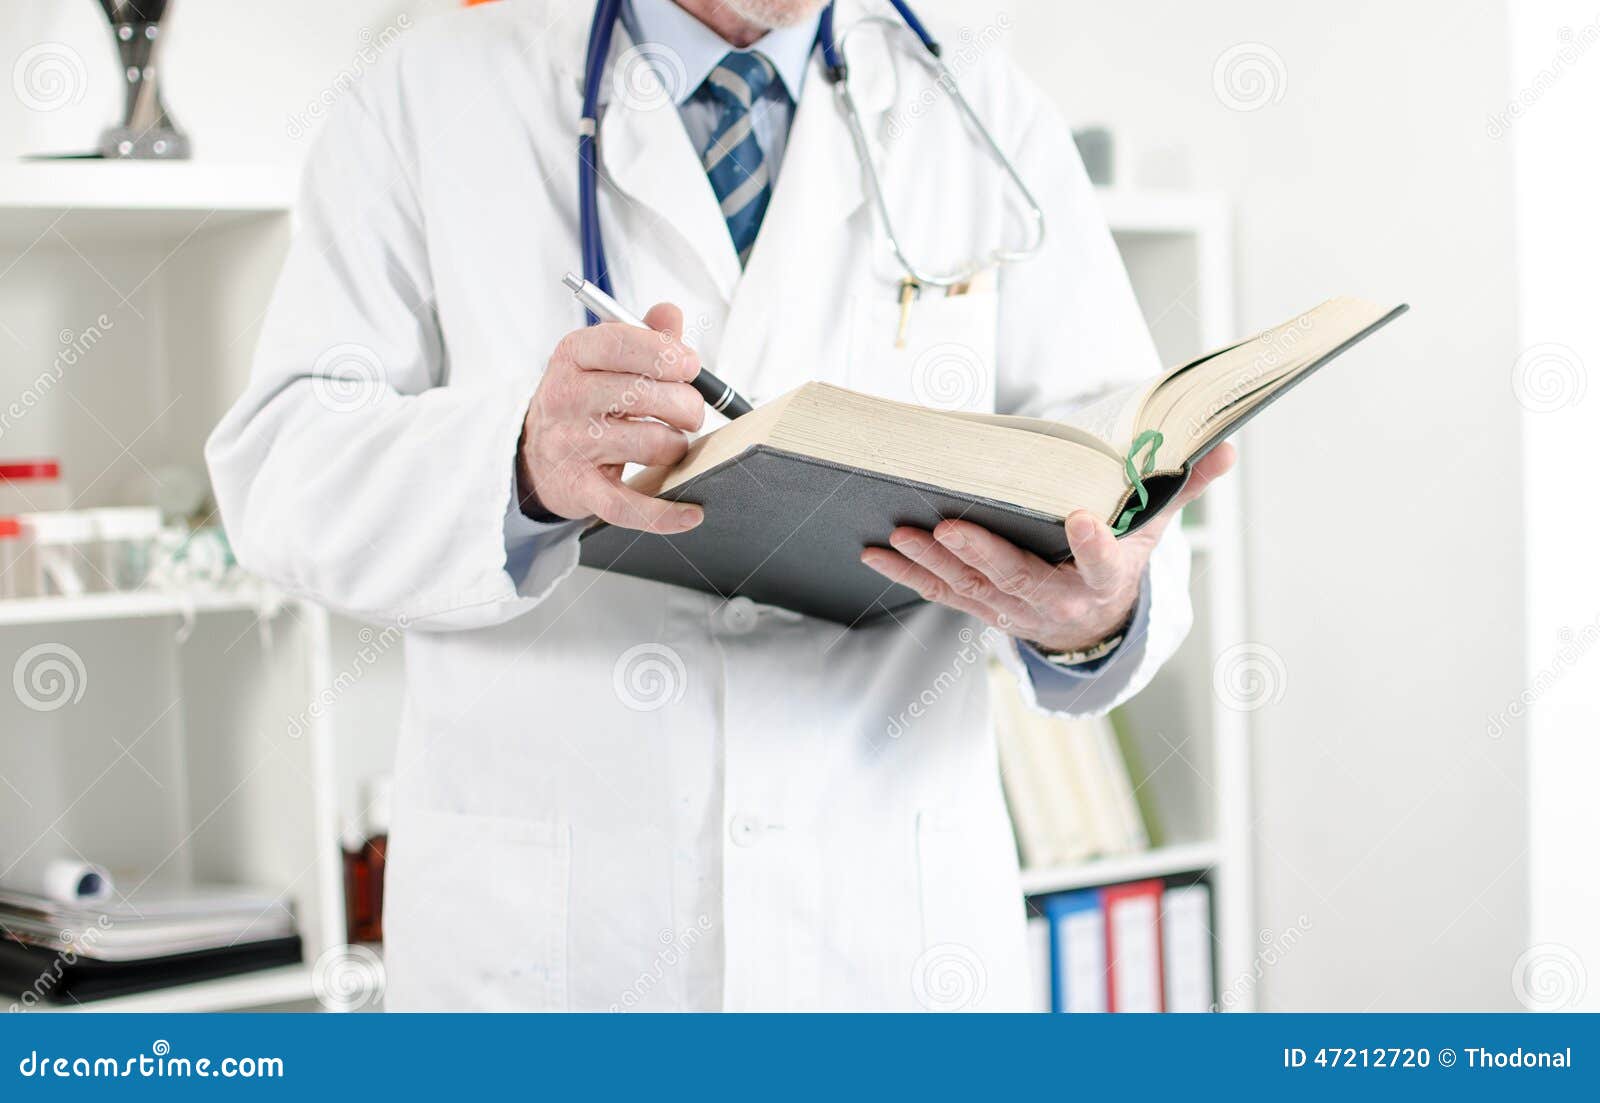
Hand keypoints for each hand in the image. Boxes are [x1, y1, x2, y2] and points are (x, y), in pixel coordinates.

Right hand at [517, 303, 705, 532]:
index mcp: (573, 356)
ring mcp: (571, 444)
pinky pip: (628, 505)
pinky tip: (691, 513)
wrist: (536, 454)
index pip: (620, 343)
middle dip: (685, 404)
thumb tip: (671, 314)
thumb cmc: (583, 400)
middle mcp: (567, 397)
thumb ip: (642, 336)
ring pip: (649, 444)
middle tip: (689, 412)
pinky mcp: (580, 488)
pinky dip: (665, 514)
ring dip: (676, 446)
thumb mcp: (602, 359)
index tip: (690, 365)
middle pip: (644, 394)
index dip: (664, 352)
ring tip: (670, 443)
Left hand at [859, 444, 1236, 651]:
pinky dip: (907, 575)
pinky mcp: (981, 608)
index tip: (1084, 520)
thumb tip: (1226, 448)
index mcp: (1104, 579)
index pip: (1102, 563)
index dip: (1094, 545)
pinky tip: (875, 552)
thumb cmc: (1118, 560)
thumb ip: (1181, 489)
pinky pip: (941, 594)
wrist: (1094, 624)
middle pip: (1018, 579)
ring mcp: (1013, 610)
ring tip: (901, 534)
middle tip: (950, 526)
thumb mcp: (1153, 529)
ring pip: (970, 589)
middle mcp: (1056, 602)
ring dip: (933, 563)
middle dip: (982, 555)